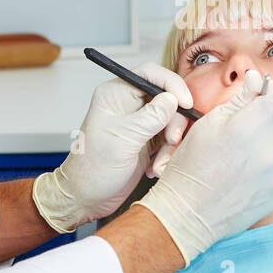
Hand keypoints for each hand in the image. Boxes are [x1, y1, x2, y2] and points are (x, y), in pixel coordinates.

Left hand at [33, 63, 194, 232]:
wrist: (86, 198)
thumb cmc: (92, 170)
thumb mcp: (124, 141)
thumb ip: (151, 118)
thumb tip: (172, 99)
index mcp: (115, 94)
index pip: (150, 74)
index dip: (171, 84)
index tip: (186, 103)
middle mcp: (127, 104)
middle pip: (166, 98)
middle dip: (173, 121)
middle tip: (171, 141)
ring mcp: (138, 122)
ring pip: (171, 120)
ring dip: (171, 143)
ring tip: (159, 163)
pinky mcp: (146, 140)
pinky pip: (168, 139)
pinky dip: (167, 154)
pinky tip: (155, 168)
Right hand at [138, 69, 272, 264]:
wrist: (188, 213)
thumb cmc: (192, 165)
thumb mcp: (209, 123)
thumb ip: (240, 98)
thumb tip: (256, 79)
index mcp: (253, 125)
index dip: (272, 92)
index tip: (258, 97)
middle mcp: (271, 148)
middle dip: (265, 118)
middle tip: (239, 130)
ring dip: (265, 143)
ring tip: (237, 157)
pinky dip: (265, 167)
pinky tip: (242, 175)